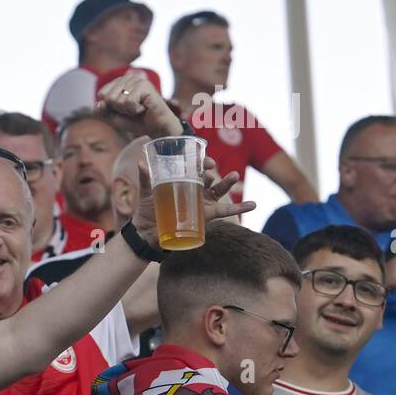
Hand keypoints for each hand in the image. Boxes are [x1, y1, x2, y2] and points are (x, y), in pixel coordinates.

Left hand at [97, 72, 182, 137]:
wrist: (156, 127)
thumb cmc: (136, 120)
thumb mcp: (114, 117)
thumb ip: (103, 111)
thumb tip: (99, 103)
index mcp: (119, 81)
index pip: (102, 94)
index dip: (111, 107)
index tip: (124, 109)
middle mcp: (128, 77)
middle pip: (108, 98)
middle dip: (119, 109)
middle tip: (133, 109)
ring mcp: (136, 80)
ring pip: (118, 100)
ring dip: (127, 110)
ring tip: (139, 108)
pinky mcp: (144, 85)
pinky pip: (128, 102)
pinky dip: (135, 110)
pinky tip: (144, 107)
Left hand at [128, 156, 253, 249]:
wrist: (148, 233)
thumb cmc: (148, 210)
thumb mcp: (147, 193)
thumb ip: (146, 179)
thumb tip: (141, 163)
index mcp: (184, 179)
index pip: (197, 166)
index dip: (203, 161)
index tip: (206, 161)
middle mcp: (196, 189)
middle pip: (210, 177)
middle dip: (214, 171)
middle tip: (211, 170)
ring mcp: (204, 202)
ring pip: (220, 190)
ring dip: (228, 183)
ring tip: (235, 176)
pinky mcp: (208, 215)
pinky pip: (227, 211)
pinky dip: (241, 207)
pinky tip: (254, 204)